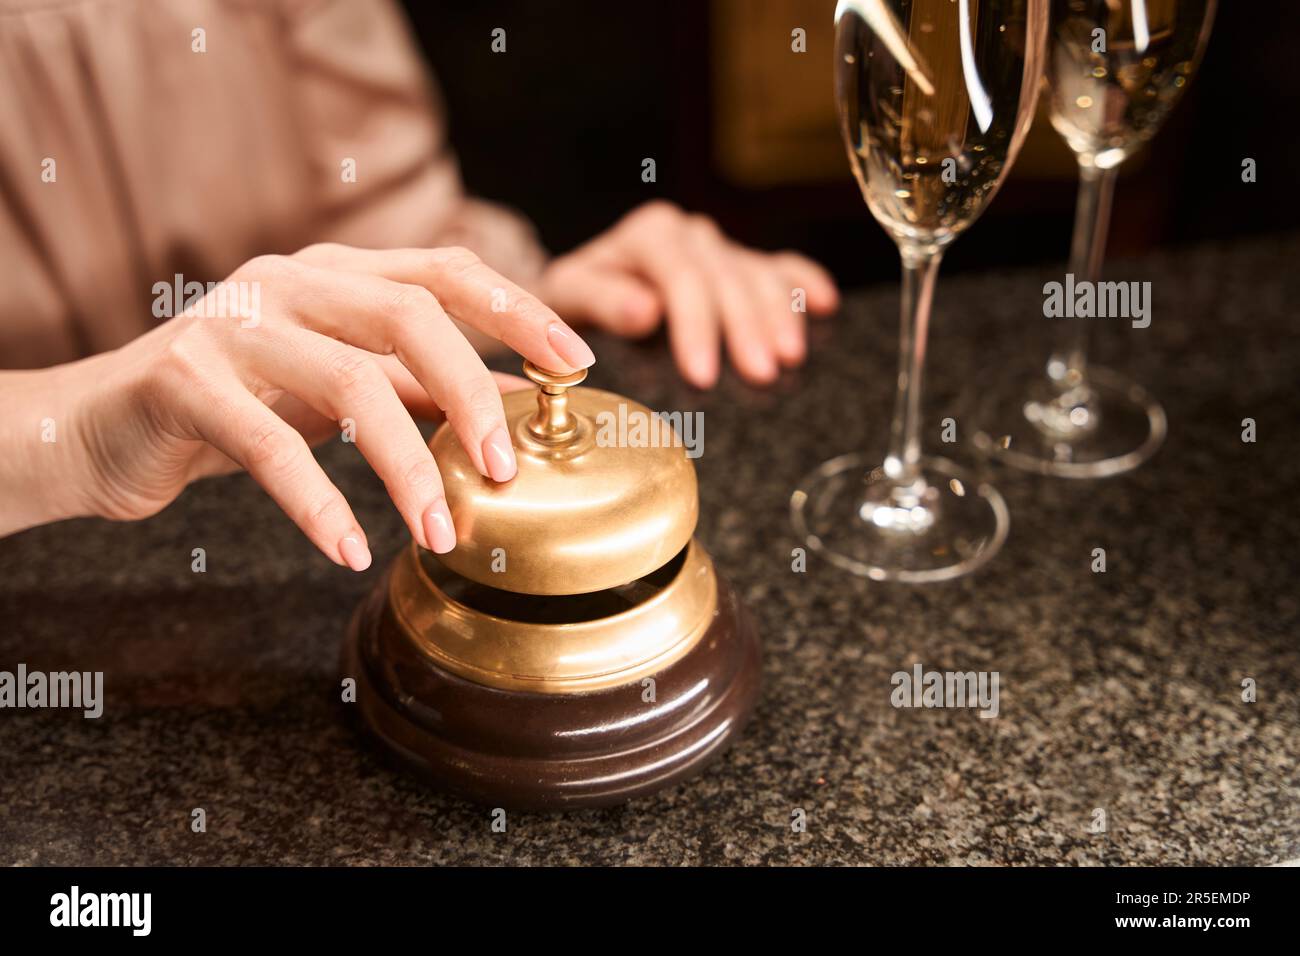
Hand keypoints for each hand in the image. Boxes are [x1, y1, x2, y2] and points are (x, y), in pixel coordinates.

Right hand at [5, 244, 596, 569]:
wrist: (100, 428)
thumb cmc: (235, 407)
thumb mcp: (338, 389)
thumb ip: (420, 388)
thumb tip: (519, 403)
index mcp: (335, 274)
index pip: (444, 272)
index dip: (517, 311)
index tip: (575, 363)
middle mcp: (287, 281)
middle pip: (408, 316)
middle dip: (471, 395)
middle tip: (505, 471)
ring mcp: (232, 322)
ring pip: (348, 380)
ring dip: (405, 465)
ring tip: (438, 533)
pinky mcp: (181, 379)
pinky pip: (268, 443)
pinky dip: (318, 502)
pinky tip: (349, 550)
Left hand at [534, 201, 838, 387]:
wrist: (576, 292)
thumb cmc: (569, 300)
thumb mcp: (567, 297)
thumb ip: (599, 300)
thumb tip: (645, 310)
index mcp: (647, 236)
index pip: (680, 275)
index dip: (696, 324)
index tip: (703, 374)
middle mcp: (689, 235)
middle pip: (726, 277)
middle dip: (744, 328)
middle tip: (760, 375)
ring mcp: (719, 249)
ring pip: (758, 275)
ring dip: (779, 316)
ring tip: (789, 358)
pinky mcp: (740, 265)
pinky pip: (781, 267)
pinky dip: (804, 283)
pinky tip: (826, 304)